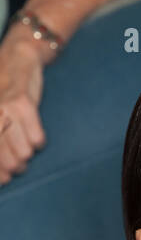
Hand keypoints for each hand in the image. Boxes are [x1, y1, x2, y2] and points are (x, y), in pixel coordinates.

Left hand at [0, 35, 45, 184]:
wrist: (17, 58)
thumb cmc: (2, 89)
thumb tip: (2, 169)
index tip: (4, 180)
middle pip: (5, 158)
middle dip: (14, 166)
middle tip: (18, 164)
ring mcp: (5, 110)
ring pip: (22, 152)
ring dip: (27, 154)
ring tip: (27, 149)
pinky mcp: (23, 104)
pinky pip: (36, 137)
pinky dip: (38, 141)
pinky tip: (36, 136)